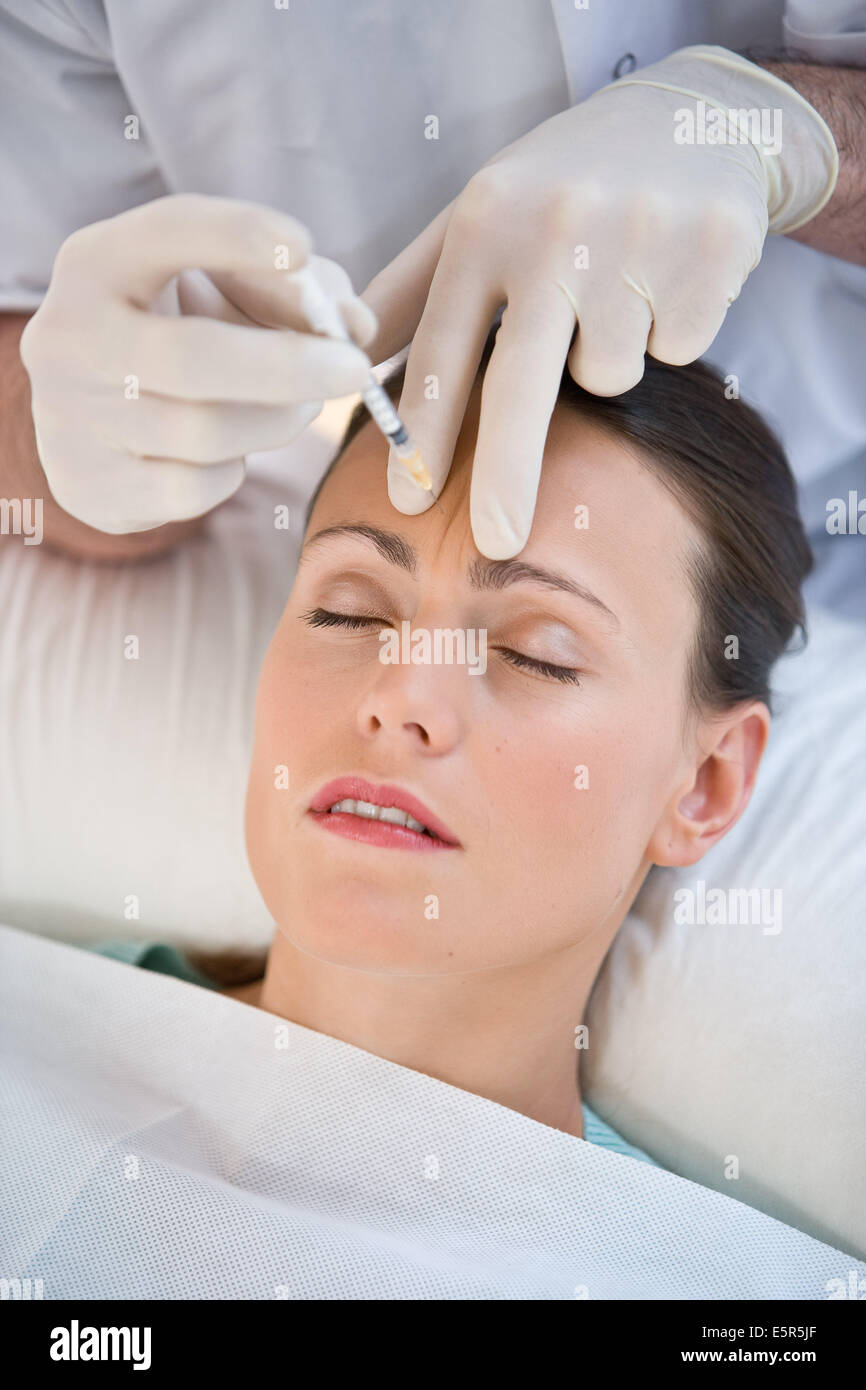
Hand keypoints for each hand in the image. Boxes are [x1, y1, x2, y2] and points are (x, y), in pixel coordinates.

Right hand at [20, 194, 375, 532]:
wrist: (93, 422)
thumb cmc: (182, 334)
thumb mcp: (226, 290)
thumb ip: (299, 290)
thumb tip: (356, 326)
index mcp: (99, 262)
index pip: (165, 233)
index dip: (235, 235)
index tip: (302, 247)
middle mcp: (71, 333)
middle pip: (194, 356)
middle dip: (289, 365)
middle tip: (354, 369)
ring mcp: (72, 415)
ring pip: (206, 431)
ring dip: (277, 422)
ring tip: (300, 407)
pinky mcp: (89, 485)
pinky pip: (192, 488)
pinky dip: (231, 471)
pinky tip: (229, 451)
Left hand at [363, 45, 837, 557]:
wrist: (694, 118)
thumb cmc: (562, 185)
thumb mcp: (479, 213)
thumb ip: (412, 291)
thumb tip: (346, 359)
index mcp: (484, 220)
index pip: (440, 347)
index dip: (422, 432)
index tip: (407, 500)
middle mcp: (553, 227)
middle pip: (519, 385)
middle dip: (504, 475)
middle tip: (495, 544)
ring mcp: (636, 235)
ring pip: (609, 374)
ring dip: (608, 359)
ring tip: (615, 291)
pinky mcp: (711, 248)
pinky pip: (677, 348)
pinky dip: (669, 333)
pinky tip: (669, 278)